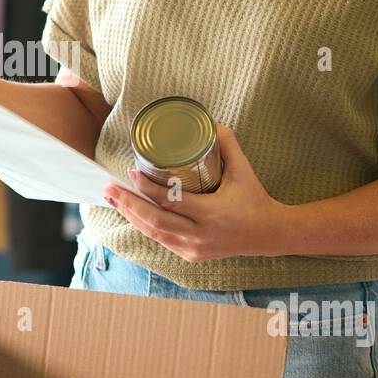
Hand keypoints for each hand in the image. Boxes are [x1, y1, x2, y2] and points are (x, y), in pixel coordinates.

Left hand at [102, 123, 288, 261]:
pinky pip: (161, 240)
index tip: (131, 173)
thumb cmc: (254, 199)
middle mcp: (200, 235)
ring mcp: (194, 248)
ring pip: (154, 233)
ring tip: (113, 199)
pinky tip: (131, 213)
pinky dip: (144, 226)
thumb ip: (228, 144)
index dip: (148, 189)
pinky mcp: (191, 255)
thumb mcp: (243, 170)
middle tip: (109, 188)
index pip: (172, 201)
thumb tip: (210, 121)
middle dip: (129, 204)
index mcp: (212, 213)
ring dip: (131, 216)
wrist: (268, 234)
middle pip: (155, 221)